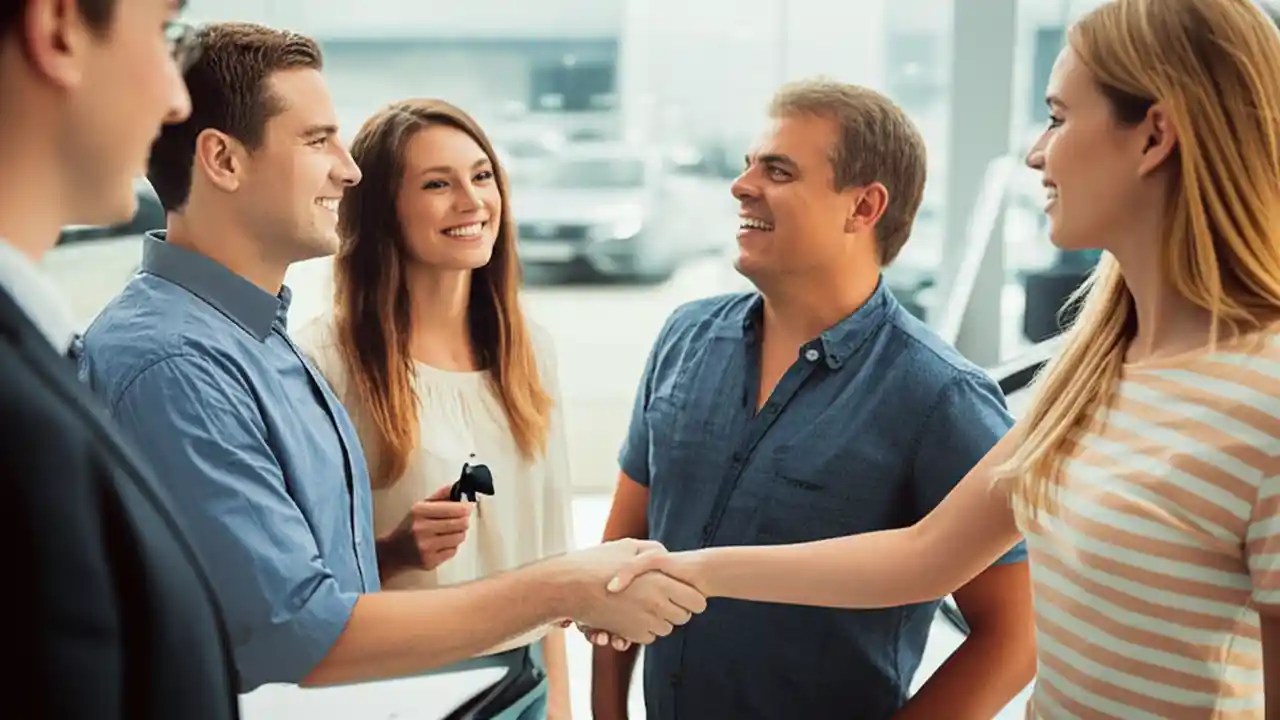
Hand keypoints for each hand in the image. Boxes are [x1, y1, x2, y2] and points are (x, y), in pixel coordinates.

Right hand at [386, 485, 472, 570]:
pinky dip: (452, 546)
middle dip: (464, 521)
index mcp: (420, 511)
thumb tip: (458, 487)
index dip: (465, 508)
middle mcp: (422, 528)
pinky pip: (453, 551)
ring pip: (459, 537)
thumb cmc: (409, 527)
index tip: (468, 507)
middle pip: (460, 523)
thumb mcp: (421, 506)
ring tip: (449, 532)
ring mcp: (426, 546)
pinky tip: (442, 543)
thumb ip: (441, 495)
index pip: (454, 509)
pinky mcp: (430, 561)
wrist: (393, 552)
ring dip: (459, 534)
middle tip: (461, 520)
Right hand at [552, 539, 706, 644]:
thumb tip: (666, 553)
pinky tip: (631, 614)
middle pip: (684, 617)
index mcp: (660, 582)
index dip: (693, 597)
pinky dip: (643, 629)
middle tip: (664, 598)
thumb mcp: (627, 547)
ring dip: (659, 619)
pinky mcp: (630, 634)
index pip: (697, 601)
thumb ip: (652, 550)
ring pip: (666, 628)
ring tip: (644, 604)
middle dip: (677, 609)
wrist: (568, 588)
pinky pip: (648, 637)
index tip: (684, 591)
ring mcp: (643, 622)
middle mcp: (656, 605)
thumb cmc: (596, 564)